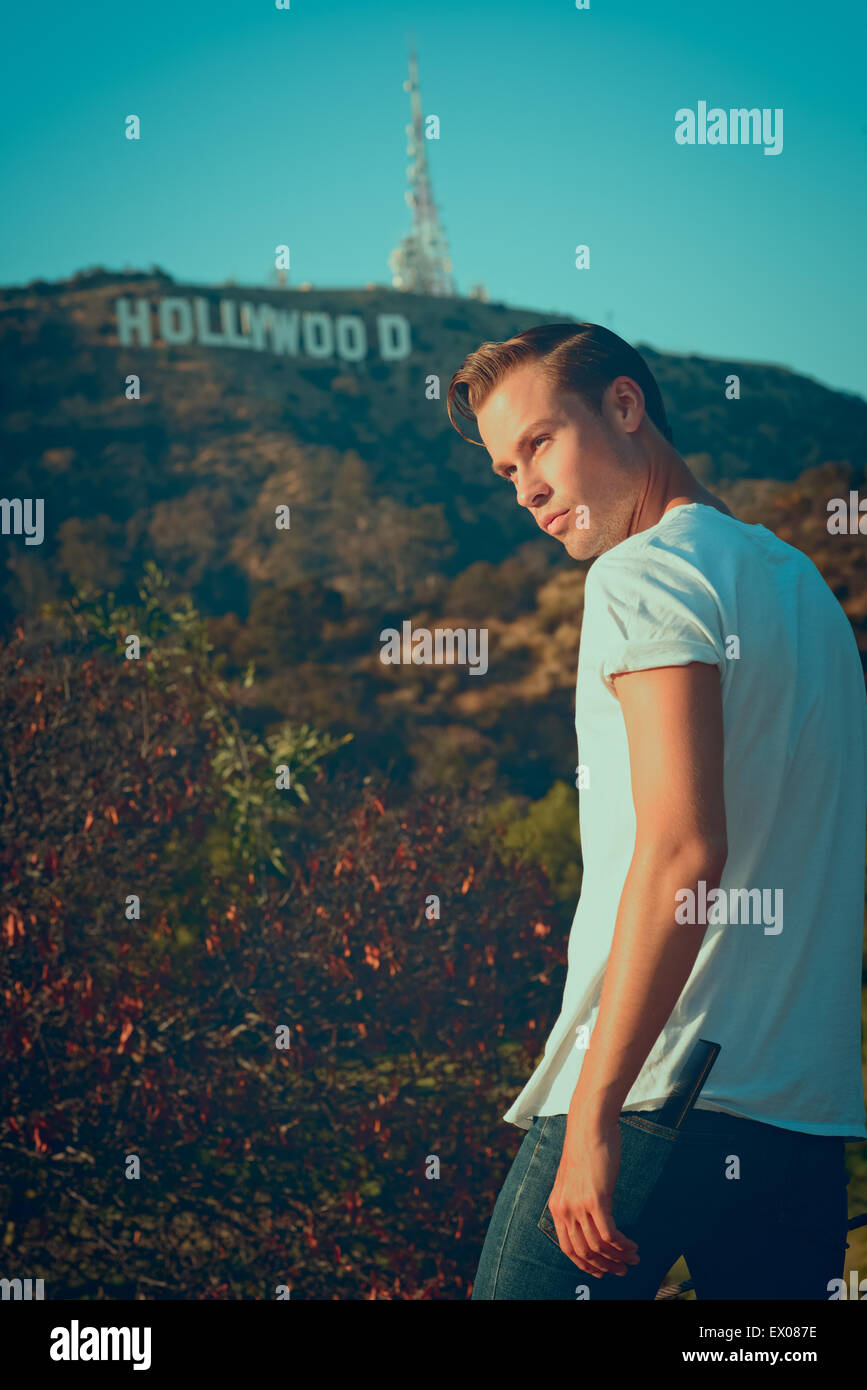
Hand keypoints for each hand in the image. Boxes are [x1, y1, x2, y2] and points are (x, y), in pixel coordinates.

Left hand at [546, 1119, 639, 1277]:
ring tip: (633, 1258)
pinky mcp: (596, 1199)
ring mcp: (579, 1205)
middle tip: (622, 1271)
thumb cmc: (587, 1148)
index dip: (585, 1264)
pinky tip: (632, 1245)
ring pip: (599, 1246)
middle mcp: (565, 1209)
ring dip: (619, 1257)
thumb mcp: (575, 1180)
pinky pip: (609, 1234)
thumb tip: (594, 1220)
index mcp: (557, 1206)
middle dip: (605, 1266)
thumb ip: (579, 1201)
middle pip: (584, 1252)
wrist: (590, 1126)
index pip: (568, 1248)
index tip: (601, 1271)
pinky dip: (622, 1245)